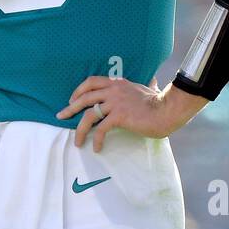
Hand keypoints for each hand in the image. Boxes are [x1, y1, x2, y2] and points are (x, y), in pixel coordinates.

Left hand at [55, 77, 203, 150]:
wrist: (167, 110)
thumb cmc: (159, 102)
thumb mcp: (150, 89)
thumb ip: (147, 84)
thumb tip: (153, 80)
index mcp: (117, 83)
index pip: (91, 81)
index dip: (78, 90)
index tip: (72, 100)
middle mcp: (113, 90)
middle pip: (84, 97)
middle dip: (70, 108)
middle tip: (61, 116)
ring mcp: (115, 103)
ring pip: (88, 115)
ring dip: (79, 129)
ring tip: (77, 141)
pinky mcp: (119, 116)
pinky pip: (101, 129)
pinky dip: (96, 139)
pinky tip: (97, 148)